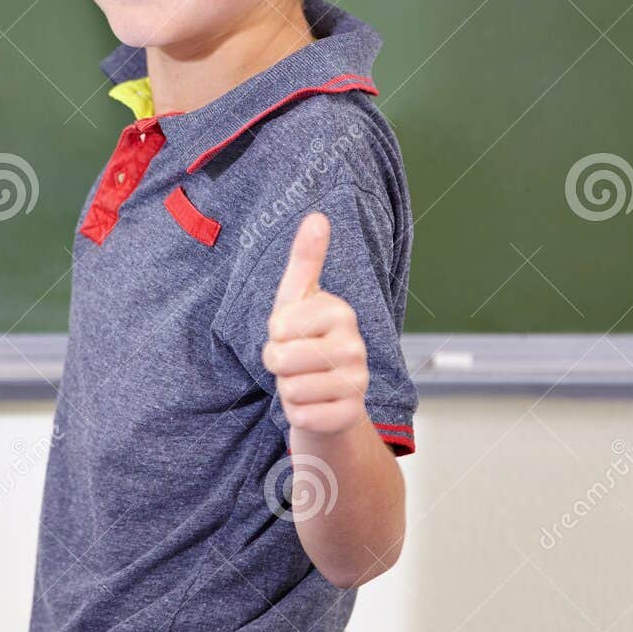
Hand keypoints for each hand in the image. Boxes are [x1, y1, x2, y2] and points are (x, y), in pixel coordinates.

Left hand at [260, 211, 368, 436]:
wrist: (330, 398)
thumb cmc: (306, 341)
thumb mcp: (298, 299)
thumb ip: (306, 258)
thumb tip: (317, 215)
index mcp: (341, 312)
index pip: (278, 326)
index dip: (275, 334)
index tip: (293, 334)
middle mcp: (355, 346)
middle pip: (280, 359)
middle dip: (277, 364)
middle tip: (296, 362)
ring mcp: (357, 383)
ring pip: (289, 389)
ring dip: (288, 390)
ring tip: (306, 381)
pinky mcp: (350, 416)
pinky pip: (300, 416)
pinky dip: (298, 414)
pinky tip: (314, 404)